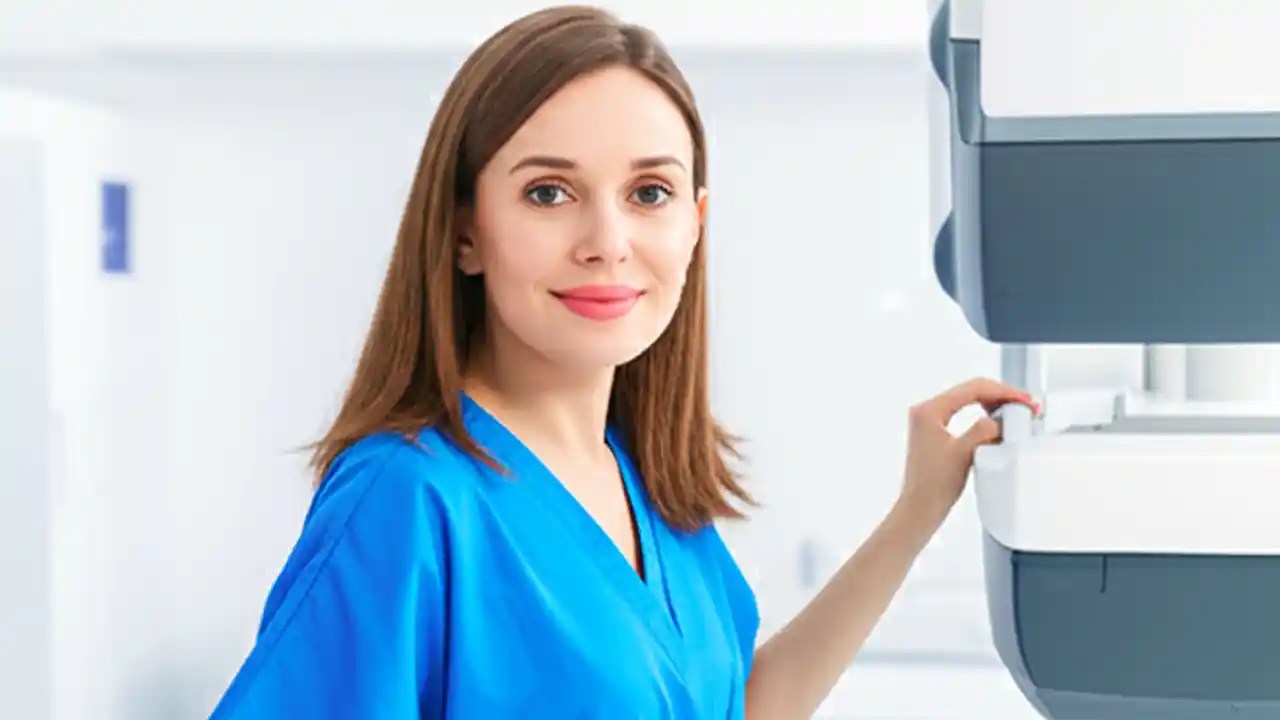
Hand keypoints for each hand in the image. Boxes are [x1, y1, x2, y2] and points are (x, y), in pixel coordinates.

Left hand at [898, 377, 1038, 525]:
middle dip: (1000, 395)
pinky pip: (963, 413)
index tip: (1024, 399)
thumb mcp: (964, 454)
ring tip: (1016, 411)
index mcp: (929, 410)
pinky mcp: (934, 431)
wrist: (920, 508)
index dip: (1003, 391)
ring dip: (993, 404)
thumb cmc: (934, 486)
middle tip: (1026, 404)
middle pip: (970, 391)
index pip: (972, 389)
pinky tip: (997, 421)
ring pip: (967, 401)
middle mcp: (926, 410)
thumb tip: (1000, 419)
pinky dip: (982, 415)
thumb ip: (984, 431)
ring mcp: (929, 420)